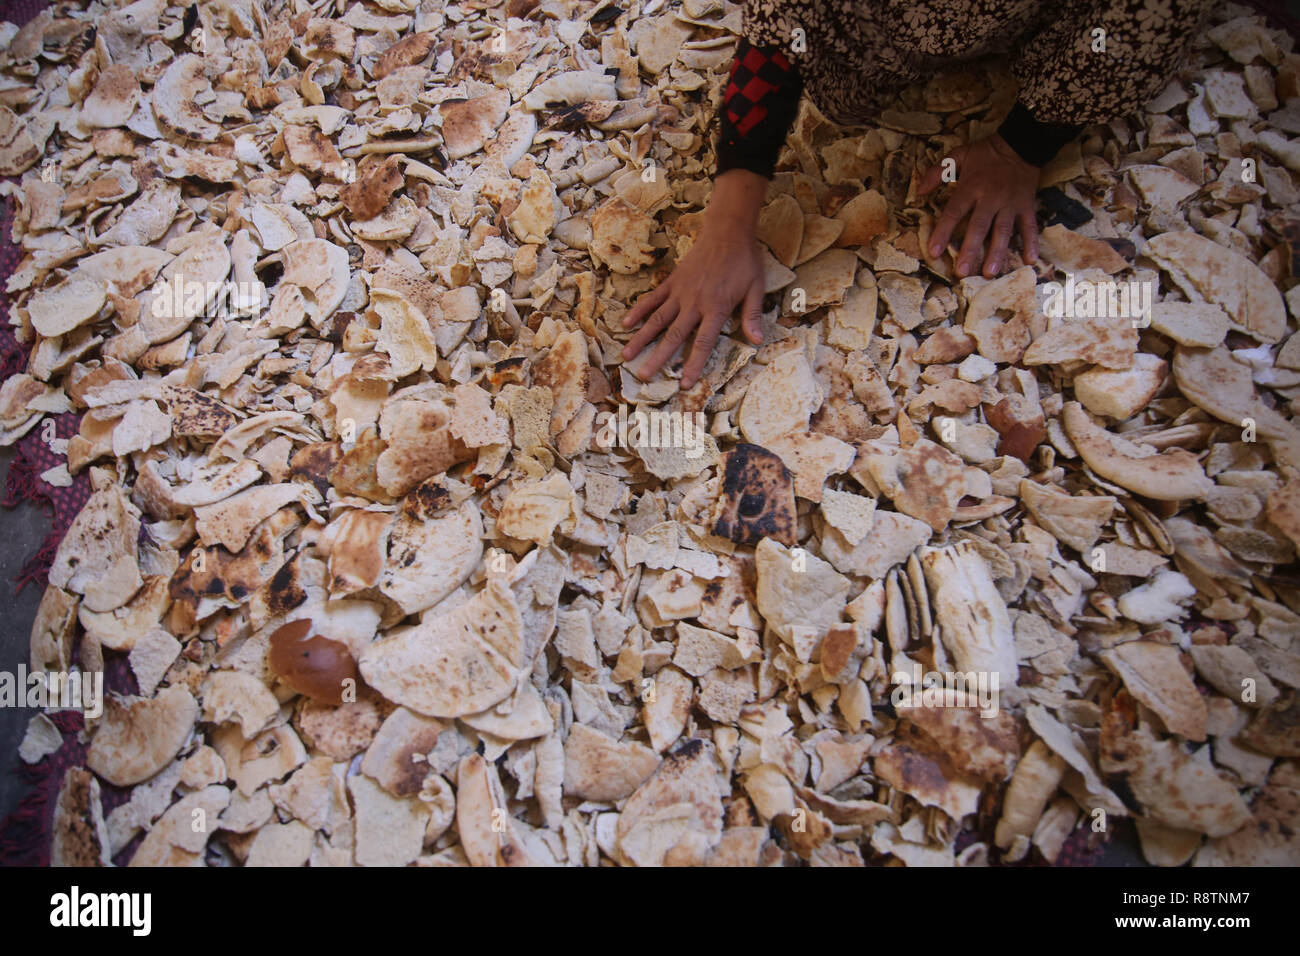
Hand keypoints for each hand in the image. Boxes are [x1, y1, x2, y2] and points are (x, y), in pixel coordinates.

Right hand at [621, 171, 767, 388]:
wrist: (728, 230)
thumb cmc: (744, 261)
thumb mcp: (756, 288)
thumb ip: (752, 316)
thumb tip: (757, 341)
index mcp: (716, 308)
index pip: (702, 343)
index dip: (693, 365)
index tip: (684, 384)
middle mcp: (694, 303)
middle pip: (673, 336)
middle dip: (658, 358)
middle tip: (643, 376)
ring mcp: (680, 292)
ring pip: (657, 319)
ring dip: (641, 338)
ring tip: (626, 355)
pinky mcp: (672, 281)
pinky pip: (653, 298)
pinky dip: (639, 310)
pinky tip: (626, 323)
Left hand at [918, 134, 1040, 278]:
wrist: (1020, 144)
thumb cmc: (986, 153)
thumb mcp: (959, 155)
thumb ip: (937, 172)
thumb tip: (918, 192)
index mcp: (971, 187)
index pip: (954, 212)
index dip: (943, 232)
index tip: (934, 251)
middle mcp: (991, 198)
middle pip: (979, 227)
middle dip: (970, 250)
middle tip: (962, 272)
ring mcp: (1010, 204)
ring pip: (1003, 231)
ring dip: (997, 252)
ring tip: (990, 272)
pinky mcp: (1026, 206)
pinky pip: (1029, 226)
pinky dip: (1032, 243)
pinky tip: (1031, 261)